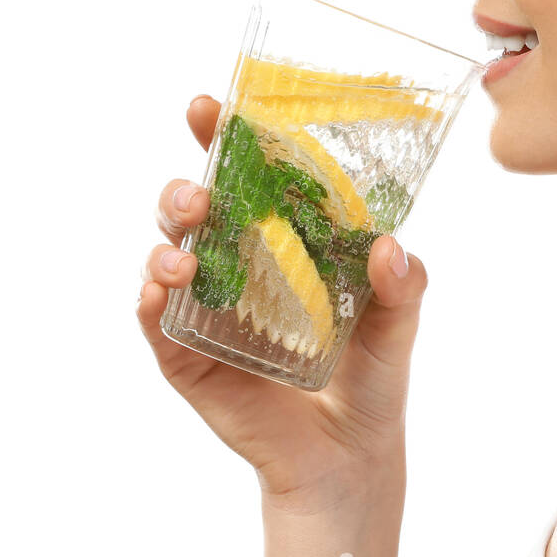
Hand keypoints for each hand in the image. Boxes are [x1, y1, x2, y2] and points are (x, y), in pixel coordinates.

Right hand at [137, 95, 428, 513]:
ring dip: (168, 241)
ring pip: (168, 253)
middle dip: (186, 186)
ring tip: (186, 250)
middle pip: (196, 204)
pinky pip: (158, 322)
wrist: (350, 451)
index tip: (209, 105)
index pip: (249, 174)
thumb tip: (389, 247)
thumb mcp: (400, 321)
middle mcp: (240, 260)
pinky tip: (162, 291)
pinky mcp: (188, 356)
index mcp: (287, 236)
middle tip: (199, 190)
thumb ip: (403, 284)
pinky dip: (153, 301)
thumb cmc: (374, 370)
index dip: (226, 137)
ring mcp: (208, 306)